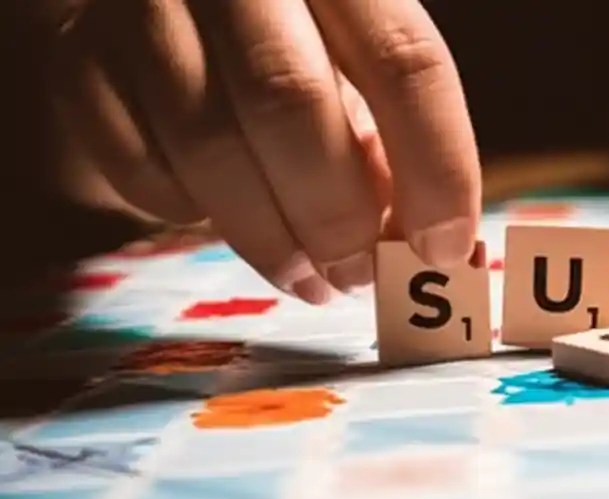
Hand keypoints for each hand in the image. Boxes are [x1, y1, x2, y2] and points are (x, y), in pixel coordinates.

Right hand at [44, 0, 481, 303]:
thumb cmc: (291, 40)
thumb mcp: (356, 65)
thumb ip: (392, 139)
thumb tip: (432, 249)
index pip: (405, 63)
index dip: (436, 169)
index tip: (446, 249)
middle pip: (290, 102)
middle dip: (336, 215)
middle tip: (360, 275)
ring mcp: (143, 8)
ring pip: (207, 144)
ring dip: (269, 239)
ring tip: (309, 278)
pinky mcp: (80, 60)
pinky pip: (138, 165)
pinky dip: (192, 214)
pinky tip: (226, 219)